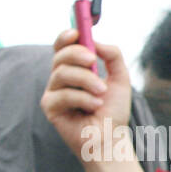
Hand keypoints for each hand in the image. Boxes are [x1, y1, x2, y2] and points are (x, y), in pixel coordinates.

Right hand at [41, 29, 146, 171]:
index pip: (63, 46)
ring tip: (101, 93)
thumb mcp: (120, 79)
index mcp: (74, 69)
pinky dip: (82, 98)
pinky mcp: (50, 107)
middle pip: (60, 55)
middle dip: (77, 54)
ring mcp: (53, 92)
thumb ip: (112, 56)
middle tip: (93, 61)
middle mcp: (60, 78)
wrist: (111, 138)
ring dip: (86, 81)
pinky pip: (62, 94)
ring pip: (62, 73)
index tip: (77, 33)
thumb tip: (96, 41)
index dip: (66, 37)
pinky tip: (94, 107)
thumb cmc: (113, 110)